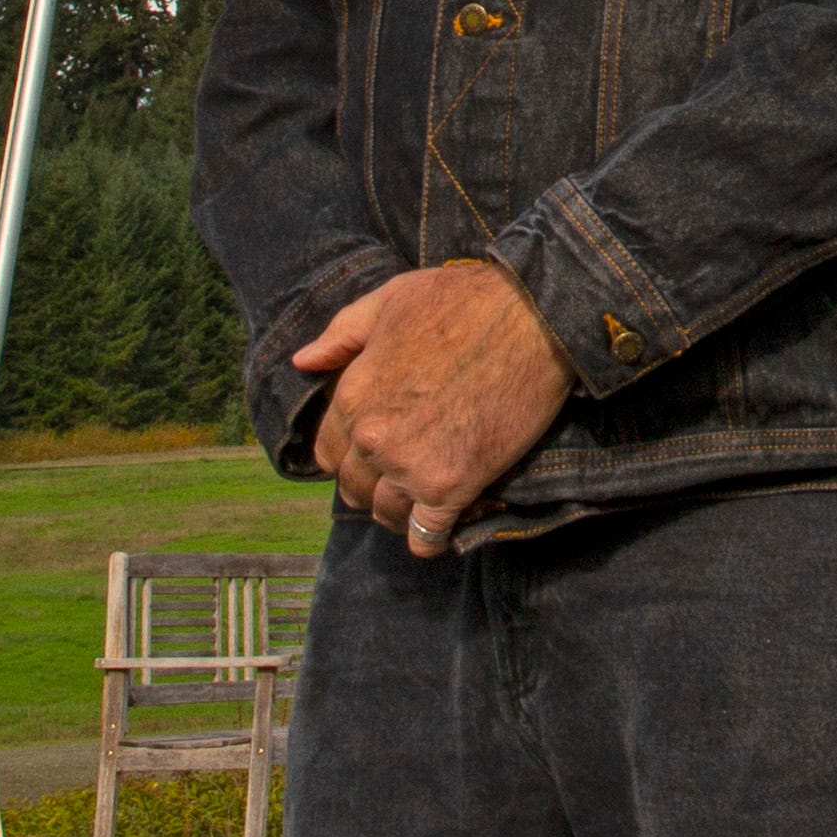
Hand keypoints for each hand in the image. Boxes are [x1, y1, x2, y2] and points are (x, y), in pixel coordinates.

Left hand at [291, 260, 573, 553]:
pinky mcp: (453, 486)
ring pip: (385, 515)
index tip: (372, 449)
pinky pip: (425, 537)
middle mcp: (373, 438)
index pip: (327, 451)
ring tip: (419, 499)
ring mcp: (411, 467)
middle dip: (371, 484)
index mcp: (353, 395)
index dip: (348, 452)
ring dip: (399, 511)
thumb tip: (302, 361)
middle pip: (353, 489)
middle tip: (399, 474)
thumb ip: (341, 334)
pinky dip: (428, 537)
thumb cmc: (463, 301)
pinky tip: (441, 524)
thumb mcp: (391, 299)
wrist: (534, 317)